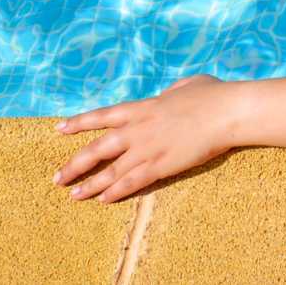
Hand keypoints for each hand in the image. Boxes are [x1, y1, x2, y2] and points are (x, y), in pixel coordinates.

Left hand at [52, 75, 236, 203]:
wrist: (228, 112)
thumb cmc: (214, 95)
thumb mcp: (188, 84)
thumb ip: (172, 91)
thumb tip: (168, 94)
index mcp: (143, 107)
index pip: (103, 116)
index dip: (79, 122)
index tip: (60, 129)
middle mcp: (138, 129)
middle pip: (97, 148)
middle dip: (75, 163)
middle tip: (57, 177)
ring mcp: (148, 149)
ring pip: (110, 171)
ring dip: (90, 184)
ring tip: (73, 195)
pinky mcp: (161, 165)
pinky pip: (132, 182)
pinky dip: (115, 192)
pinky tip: (103, 200)